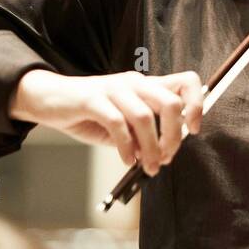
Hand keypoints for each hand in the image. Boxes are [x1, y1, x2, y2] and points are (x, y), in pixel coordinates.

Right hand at [8, 69, 203, 175]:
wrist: (50, 99)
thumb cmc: (90, 112)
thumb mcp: (125, 122)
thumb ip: (144, 133)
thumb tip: (164, 155)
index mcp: (147, 85)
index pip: (186, 81)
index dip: (197, 104)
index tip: (193, 130)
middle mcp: (135, 82)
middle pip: (170, 103)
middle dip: (174, 137)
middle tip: (165, 158)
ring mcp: (114, 89)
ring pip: (145, 117)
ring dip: (150, 148)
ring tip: (148, 167)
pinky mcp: (92, 99)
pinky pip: (117, 124)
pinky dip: (126, 147)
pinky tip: (127, 160)